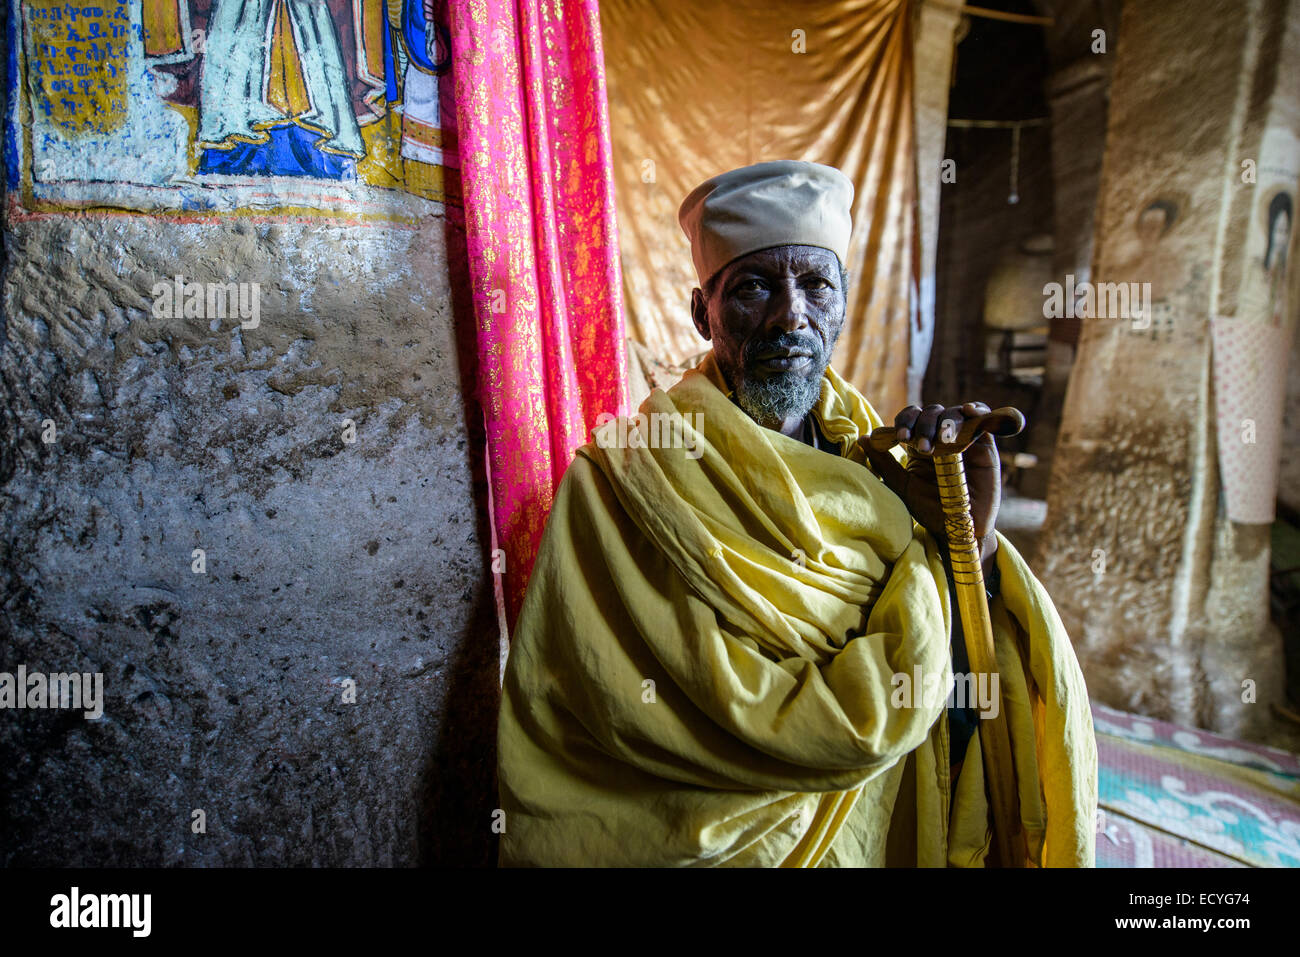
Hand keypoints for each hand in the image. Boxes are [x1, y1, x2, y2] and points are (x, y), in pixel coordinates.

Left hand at [861, 402, 1000, 566]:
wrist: (958, 529)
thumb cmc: (929, 509)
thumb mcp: (903, 486)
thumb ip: (884, 463)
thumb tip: (863, 438)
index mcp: (920, 442)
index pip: (911, 417)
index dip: (905, 420)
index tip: (900, 436)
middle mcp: (941, 437)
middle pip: (931, 413)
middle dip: (924, 425)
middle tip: (922, 446)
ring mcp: (963, 439)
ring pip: (953, 414)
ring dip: (945, 423)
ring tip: (941, 442)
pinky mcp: (985, 445)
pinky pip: (982, 419)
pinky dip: (976, 410)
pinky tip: (968, 411)